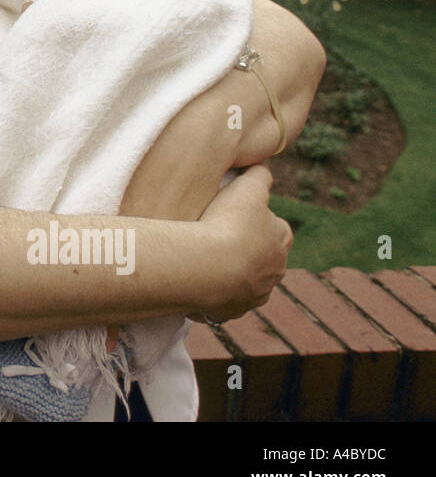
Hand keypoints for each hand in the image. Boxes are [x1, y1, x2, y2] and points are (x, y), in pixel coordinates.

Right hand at [189, 164, 292, 323]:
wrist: (209, 267)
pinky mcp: (232, 311)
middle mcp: (274, 271)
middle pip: (261, 258)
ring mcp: (254, 294)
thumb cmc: (229, 223)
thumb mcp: (247, 188)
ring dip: (229, 275)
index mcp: (281, 240)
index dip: (256, 220)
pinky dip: (212, 294)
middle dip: (244, 251)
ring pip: (244, 282)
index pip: (276, 228)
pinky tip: (196, 283)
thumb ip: (259, 175)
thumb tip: (263, 166)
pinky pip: (222, 302)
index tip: (235, 217)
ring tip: (204, 263)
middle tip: (216, 239)